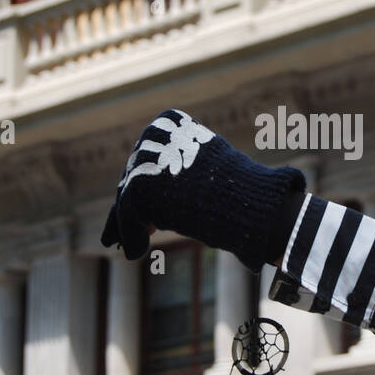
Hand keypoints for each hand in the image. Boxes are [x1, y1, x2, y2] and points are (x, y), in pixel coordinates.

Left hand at [100, 109, 305, 272]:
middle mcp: (153, 135)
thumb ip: (177, 173)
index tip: (144, 206)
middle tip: (130, 231)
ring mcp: (146, 160)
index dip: (142, 182)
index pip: (147, 156)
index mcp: (169, 122)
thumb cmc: (235, 188)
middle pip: (134, 174)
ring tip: (137, 242)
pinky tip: (136, 252)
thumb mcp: (202, 171)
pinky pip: (127, 216)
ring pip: (128, 196)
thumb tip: (154, 192)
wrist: (247, 200)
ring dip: (130, 221)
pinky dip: (131, 236)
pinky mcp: (140, 187)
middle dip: (132, 204)